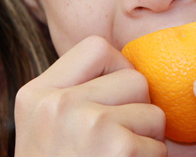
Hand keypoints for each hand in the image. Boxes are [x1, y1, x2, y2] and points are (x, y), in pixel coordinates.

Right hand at [14, 36, 166, 155]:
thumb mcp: (44, 129)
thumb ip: (74, 95)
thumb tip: (130, 67)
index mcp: (36, 94)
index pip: (97, 47)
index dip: (119, 68)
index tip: (116, 96)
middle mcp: (59, 104)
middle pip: (134, 78)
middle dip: (140, 109)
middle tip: (120, 141)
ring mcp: (88, 125)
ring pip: (154, 112)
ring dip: (148, 140)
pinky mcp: (119, 149)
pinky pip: (159, 145)